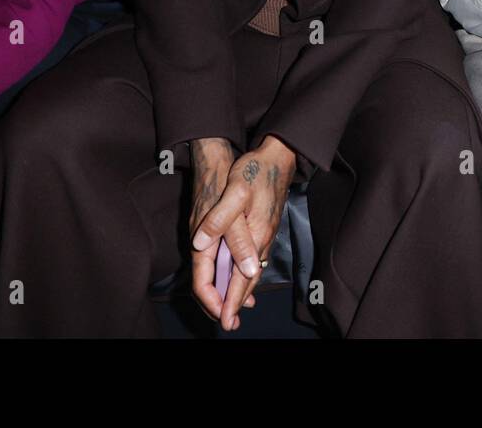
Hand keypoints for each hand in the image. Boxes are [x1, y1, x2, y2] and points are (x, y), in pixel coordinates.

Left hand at [189, 135, 295, 330]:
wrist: (278, 157)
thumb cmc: (255, 171)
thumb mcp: (235, 191)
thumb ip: (220, 219)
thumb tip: (203, 244)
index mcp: (253, 235)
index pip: (237, 277)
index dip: (227, 299)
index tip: (222, 317)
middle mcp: (261, 240)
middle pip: (247, 279)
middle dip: (235, 302)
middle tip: (228, 323)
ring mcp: (264, 235)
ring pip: (251, 271)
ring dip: (241, 290)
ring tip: (234, 308)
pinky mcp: (264, 229)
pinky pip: (254, 260)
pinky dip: (247, 274)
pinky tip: (244, 278)